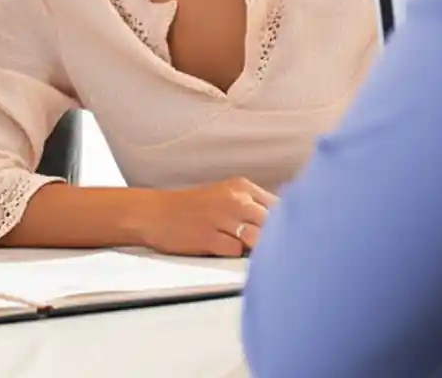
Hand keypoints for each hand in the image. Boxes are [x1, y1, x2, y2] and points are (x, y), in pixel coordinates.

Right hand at [140, 177, 276, 256]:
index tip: (284, 235)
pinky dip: (236, 255)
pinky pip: (237, 252)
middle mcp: (235, 199)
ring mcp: (222, 218)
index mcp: (241, 187)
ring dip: (256, 248)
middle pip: (273, 223)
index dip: (285, 224)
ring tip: (247, 251)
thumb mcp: (225, 196)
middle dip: (274, 238)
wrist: (154, 214)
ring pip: (258, 238)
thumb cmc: (192, 209)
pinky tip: (225, 251)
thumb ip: (254, 207)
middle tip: (270, 250)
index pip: (280, 206)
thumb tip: (287, 226)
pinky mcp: (209, 238)